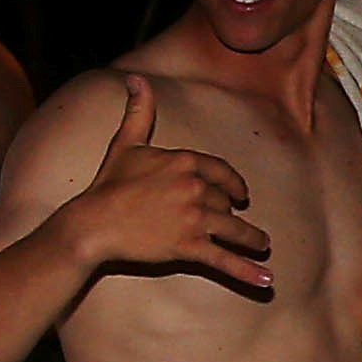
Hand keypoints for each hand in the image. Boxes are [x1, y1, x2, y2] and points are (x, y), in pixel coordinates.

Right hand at [47, 76, 272, 291]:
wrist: (93, 222)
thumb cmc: (108, 184)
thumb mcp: (125, 143)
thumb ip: (138, 112)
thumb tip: (136, 79)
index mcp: (185, 161)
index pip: (221, 172)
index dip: (234, 184)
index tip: (242, 195)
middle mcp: (195, 187)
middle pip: (225, 203)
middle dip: (231, 214)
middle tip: (237, 224)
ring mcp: (194, 218)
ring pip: (233, 229)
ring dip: (251, 239)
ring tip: (262, 245)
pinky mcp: (188, 246)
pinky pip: (225, 259)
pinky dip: (248, 272)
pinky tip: (267, 281)